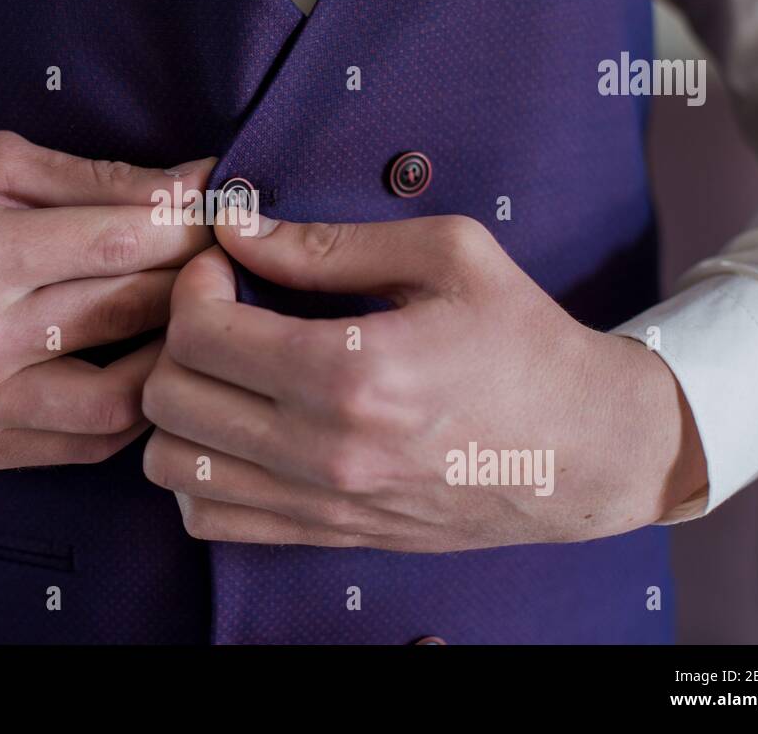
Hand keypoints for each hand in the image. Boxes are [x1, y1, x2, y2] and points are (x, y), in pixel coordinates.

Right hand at [0, 130, 212, 468]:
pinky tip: (138, 363)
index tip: (224, 213)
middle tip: (219, 258)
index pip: (119, 246)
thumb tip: (196, 184)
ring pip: (121, 401)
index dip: (188, 228)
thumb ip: (95, 179)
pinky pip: (85, 443)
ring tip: (186, 319)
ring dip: (171, 356)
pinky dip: (129, 405)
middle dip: (191, 280)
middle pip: (127, 316)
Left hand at [141, 215, 707, 551]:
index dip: (194, 283)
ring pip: (174, 465)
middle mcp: (325, 449)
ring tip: (225, 374)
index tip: (224, 265)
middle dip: (176, 339)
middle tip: (221, 313)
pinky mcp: (329, 534)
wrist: (586, 450)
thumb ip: (327, 242)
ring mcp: (323, 502)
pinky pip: (212, 518)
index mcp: (352, 370)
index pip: (198, 333)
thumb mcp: (446, 256)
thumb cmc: (525, 343)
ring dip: (181, 409)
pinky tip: (237, 431)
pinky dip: (200, 473)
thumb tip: (236, 224)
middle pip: (170, 397)